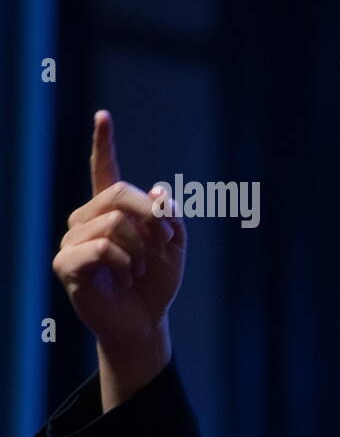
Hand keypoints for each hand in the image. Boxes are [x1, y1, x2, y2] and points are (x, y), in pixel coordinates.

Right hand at [52, 110, 186, 351]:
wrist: (146, 321)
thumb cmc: (156, 283)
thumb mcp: (175, 246)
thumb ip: (169, 215)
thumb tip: (155, 189)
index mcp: (113, 211)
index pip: (105, 171)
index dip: (104, 143)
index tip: (103, 116)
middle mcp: (87, 219)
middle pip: (119, 195)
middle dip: (151, 218)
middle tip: (166, 244)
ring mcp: (73, 240)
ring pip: (114, 224)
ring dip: (140, 249)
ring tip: (138, 270)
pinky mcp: (66, 263)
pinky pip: (101, 248)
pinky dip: (123, 262)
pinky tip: (123, 277)